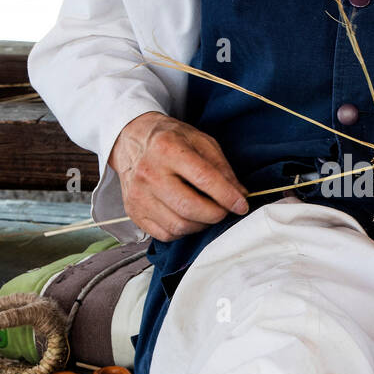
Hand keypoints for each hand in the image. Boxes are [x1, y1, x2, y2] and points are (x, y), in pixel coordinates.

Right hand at [108, 112, 247, 241]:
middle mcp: (149, 173)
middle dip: (216, 214)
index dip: (227, 196)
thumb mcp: (200, 141)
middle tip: (224, 209)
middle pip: (190, 208)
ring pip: (179, 226)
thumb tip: (239, 195)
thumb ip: (222, 168)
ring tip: (207, 212)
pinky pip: (165, 234)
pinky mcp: (134, 212)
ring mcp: (138, 195)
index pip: (204, 179)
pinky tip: (188, 217)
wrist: (132, 140)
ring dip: (201, 224)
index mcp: (167, 149)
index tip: (241, 205)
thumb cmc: (170, 139)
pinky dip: (183, 231)